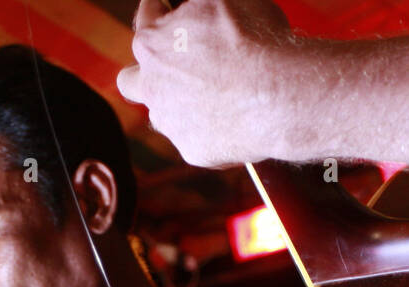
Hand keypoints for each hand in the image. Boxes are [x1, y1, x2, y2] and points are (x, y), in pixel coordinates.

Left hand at [117, 0, 299, 166]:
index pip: (146, 19)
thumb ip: (197, 5)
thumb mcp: (222, 0)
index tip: (167, 10)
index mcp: (152, 43)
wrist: (276, 94)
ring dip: (180, 104)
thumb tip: (194, 6)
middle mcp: (153, 86)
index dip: (159, 10)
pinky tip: (235, 118)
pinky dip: (210, 129)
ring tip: (215, 96)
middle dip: (145, 72)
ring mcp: (171, 122)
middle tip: (169, 67)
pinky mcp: (192, 150)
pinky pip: (195, 139)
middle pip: (131, 81)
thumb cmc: (252, 40)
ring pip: (163, 114)